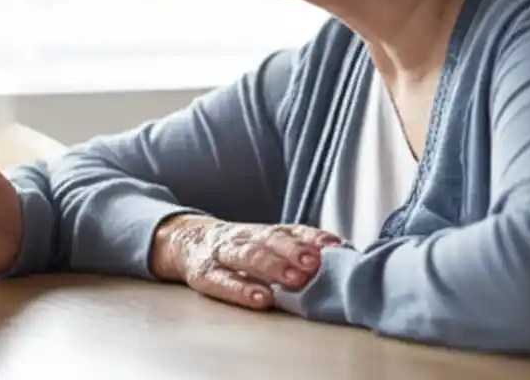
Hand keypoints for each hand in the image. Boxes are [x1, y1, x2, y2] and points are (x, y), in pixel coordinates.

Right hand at [150, 215, 341, 310]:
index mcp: (263, 231)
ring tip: (295, 280)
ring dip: (273, 266)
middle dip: (294, 251)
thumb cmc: (238, 247)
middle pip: (270, 240)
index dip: (313, 238)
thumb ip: (298, 246)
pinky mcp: (205, 274)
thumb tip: (343, 253)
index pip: (291, 230)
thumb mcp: (264, 242)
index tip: (335, 247)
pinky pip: (224, 281)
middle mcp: (245, 237)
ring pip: (248, 255)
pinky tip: (261, 299)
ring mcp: (223, 254)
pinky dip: (243, 290)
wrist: (187, 240)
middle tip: (314, 264)